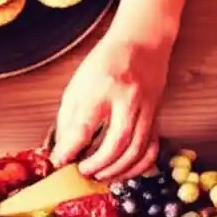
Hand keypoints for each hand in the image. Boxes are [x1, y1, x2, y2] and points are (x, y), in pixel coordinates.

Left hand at [52, 34, 172, 181]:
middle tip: (84, 172)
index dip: (70, 149)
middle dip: (98, 165)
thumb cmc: (107, 60)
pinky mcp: (157, 116)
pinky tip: (124, 171)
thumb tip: (63, 149)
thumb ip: (69, 117)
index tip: (59, 162)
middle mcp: (127, 99)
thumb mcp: (79, 83)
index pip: (85, 126)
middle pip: (116, 142)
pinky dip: (139, 166)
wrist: (143, 41)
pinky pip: (151, 148)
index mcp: (102, 88)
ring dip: (118, 170)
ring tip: (101, 176)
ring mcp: (146, 108)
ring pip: (136, 150)